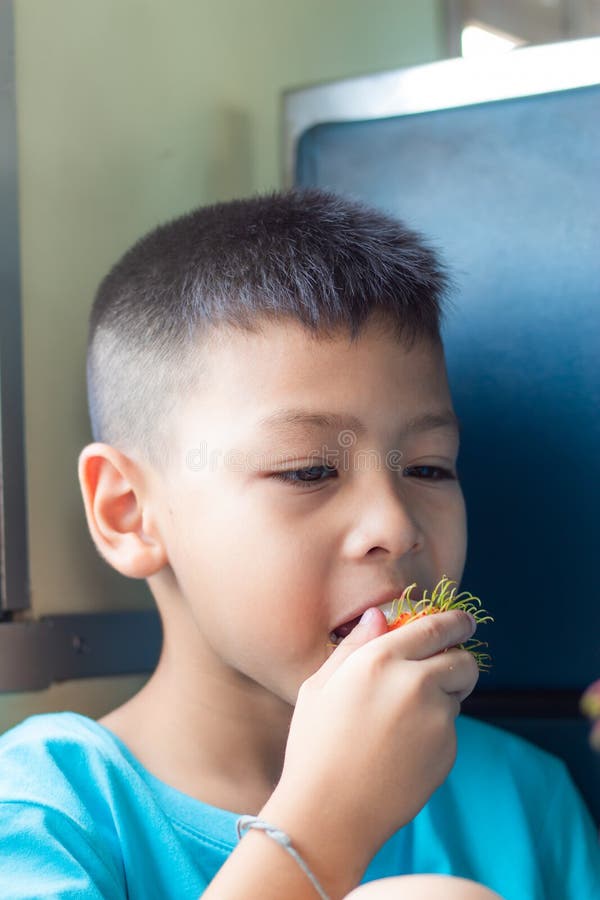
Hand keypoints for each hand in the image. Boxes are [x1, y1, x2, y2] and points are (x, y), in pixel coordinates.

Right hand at [261, 608, 478, 894]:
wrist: (330, 813)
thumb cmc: (315, 746)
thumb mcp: (319, 686)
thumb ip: (354, 645)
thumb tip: (378, 616)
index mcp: (379, 659)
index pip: (435, 627)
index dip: (456, 623)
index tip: (465, 623)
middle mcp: (414, 681)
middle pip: (463, 659)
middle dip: (459, 661)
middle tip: (445, 670)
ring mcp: (436, 717)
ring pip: (457, 694)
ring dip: (444, 697)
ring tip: (404, 720)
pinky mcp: (447, 749)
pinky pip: (449, 728)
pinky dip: (435, 731)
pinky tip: (402, 749)